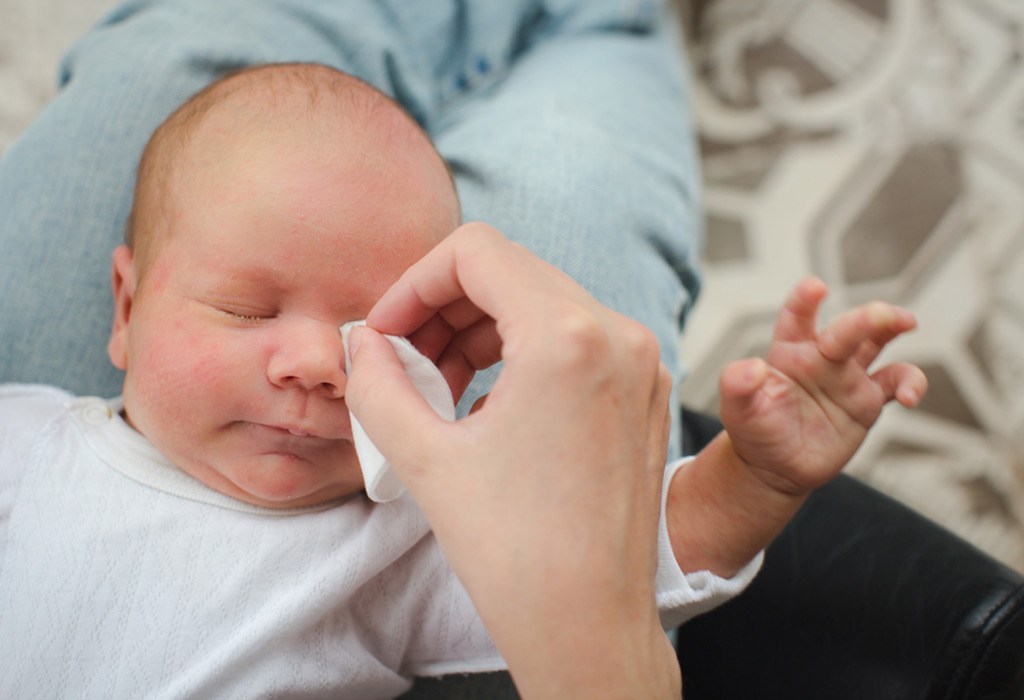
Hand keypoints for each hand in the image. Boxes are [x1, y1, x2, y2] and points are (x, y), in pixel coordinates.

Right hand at [345, 223, 679, 697]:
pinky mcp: (645, 392)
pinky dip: (522, 352)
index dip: (415, 282)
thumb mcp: (424, 458)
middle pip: (511, 272)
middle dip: (444, 308)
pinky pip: (576, 339)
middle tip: (404, 362)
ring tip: (439, 387)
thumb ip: (377, 383)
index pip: (476, 251)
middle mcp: (618, 336)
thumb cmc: (516, 554)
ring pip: (543, 302)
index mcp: (568, 337)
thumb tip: (362, 342)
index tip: (387, 330)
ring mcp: (641, 364)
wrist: (589, 626)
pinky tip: (487, 403)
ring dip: (481, 330)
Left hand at [720, 277, 927, 496]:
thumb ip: (736, 384)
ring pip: (876, 341)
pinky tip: (910, 397)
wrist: (774, 467)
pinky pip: (896, 382)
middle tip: (884, 314)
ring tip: (907, 322)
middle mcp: (820, 356)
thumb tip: (751, 366)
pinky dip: (911, 383)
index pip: (796, 318)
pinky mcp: (867, 400)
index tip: (814, 287)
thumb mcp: (737, 410)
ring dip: (892, 327)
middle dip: (866, 318)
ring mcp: (847, 375)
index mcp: (788, 351)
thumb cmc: (753, 431)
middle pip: (846, 329)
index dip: (804, 301)